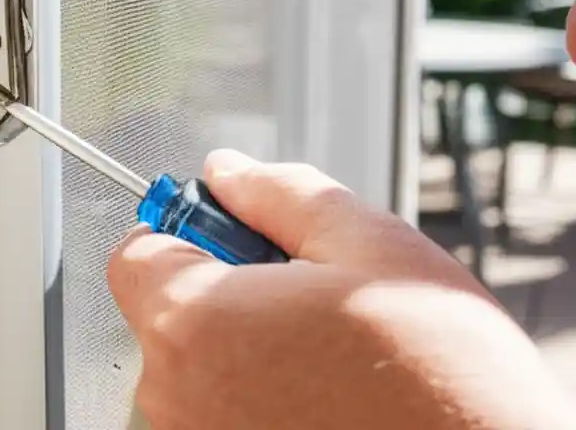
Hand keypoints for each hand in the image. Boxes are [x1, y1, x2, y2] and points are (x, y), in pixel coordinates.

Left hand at [107, 150, 575, 429]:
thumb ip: (279, 194)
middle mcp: (176, 395)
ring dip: (248, 343)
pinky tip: (331, 395)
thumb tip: (227, 170)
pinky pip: (225, 411)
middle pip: (167, 311)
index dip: (187, 231)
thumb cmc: (441, 376)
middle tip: (309, 291)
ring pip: (200, 366)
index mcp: (191, 323)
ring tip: (333, 350)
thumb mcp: (370, 244)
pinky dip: (262, 395)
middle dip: (225, 286)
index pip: (134, 254)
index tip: (236, 232)